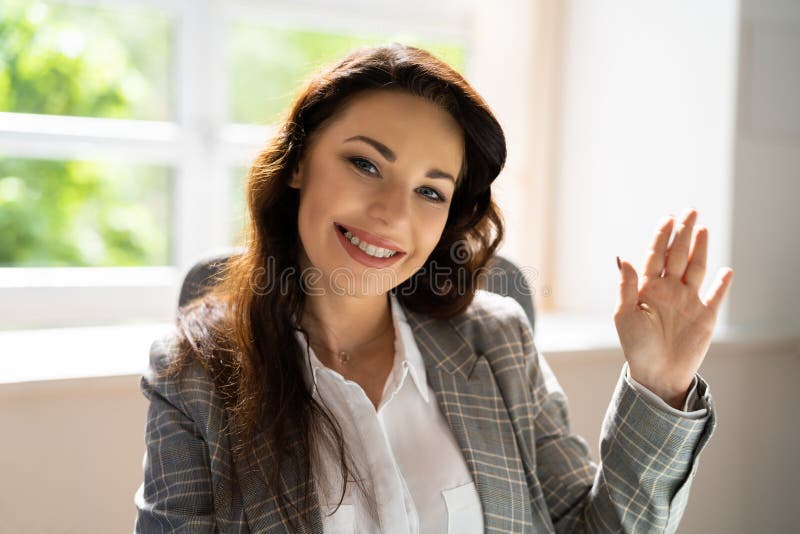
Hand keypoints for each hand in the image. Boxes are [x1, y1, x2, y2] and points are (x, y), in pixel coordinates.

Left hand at [613, 208, 733, 408]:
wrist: (656, 373)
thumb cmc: (635, 346)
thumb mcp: (625, 315)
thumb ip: (626, 286)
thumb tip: (623, 258)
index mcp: (647, 288)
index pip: (655, 256)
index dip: (661, 237)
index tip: (667, 218)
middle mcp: (668, 290)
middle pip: (677, 255)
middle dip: (683, 233)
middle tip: (689, 211)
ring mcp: (688, 301)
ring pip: (695, 268)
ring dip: (700, 249)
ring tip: (703, 228)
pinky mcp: (705, 316)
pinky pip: (715, 295)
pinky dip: (721, 283)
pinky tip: (725, 270)